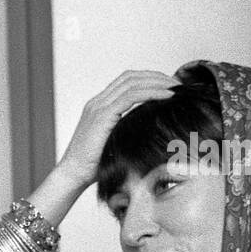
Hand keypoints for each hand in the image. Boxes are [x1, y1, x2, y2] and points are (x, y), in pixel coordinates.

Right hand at [55, 69, 180, 188]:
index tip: (169, 86)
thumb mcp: (115, 143)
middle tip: (177, 84)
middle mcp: (97, 102)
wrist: (73, 174)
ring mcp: (98, 107)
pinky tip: (166, 96)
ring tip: (175, 88)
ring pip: (132, 83)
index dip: (149, 79)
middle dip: (156, 77)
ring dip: (157, 82)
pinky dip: (151, 93)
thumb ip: (128, 131)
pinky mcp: (102, 116)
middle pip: (130, 77)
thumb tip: (154, 132)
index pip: (126, 81)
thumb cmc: (93, 166)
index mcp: (99, 106)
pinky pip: (130, 97)